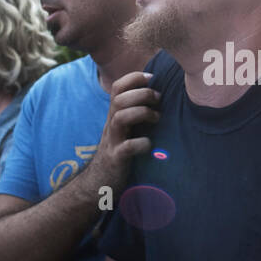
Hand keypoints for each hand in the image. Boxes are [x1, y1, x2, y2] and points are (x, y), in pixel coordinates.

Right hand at [84, 71, 159, 194]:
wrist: (99, 182)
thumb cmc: (120, 152)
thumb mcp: (126, 129)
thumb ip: (137, 113)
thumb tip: (161, 95)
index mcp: (115, 115)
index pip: (118, 88)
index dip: (134, 78)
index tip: (152, 77)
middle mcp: (112, 125)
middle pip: (120, 99)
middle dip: (142, 94)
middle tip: (159, 100)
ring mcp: (113, 142)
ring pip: (120, 118)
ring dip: (142, 113)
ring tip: (156, 118)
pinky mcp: (116, 159)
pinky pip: (127, 148)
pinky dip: (141, 144)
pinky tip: (149, 144)